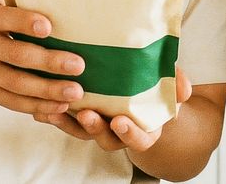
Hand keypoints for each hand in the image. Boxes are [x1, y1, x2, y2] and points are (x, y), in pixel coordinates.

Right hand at [0, 0, 85, 115]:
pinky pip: (12, 102)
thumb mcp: (0, 4)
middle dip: (49, 61)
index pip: (6, 18)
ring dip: (48, 90)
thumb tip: (69, 6)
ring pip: (16, 83)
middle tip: (79, 65)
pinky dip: (38, 106)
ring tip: (76, 92)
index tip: (49, 28)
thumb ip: (23, 4)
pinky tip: (61, 106)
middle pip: (16, 54)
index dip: (26, 23)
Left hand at [33, 68, 192, 151]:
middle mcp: (120, 132)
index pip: (140, 139)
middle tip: (87, 114)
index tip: (121, 121)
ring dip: (67, 123)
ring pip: (81, 131)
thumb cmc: (156, 87)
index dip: (131, 133)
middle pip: (106, 138)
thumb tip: (185, 89)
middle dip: (95, 128)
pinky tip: (40, 104)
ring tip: (54, 109)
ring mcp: (99, 126)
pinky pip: (66, 120)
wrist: (142, 89)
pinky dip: (53, 114)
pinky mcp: (81, 116)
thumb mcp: (171, 84)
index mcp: (146, 128)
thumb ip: (178, 84)